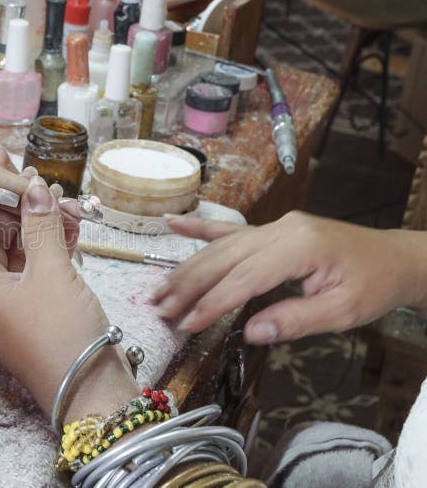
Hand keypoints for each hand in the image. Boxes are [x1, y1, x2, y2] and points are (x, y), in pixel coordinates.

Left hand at [0, 176, 138, 422]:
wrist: (92, 390)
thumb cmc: (63, 336)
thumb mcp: (52, 271)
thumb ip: (41, 223)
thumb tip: (34, 186)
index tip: (20, 173)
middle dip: (25, 210)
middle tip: (52, 189)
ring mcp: (9, 302)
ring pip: (19, 250)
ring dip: (43, 227)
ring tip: (71, 208)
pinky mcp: (32, 308)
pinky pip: (35, 268)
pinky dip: (52, 248)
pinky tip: (73, 229)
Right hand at [153, 211, 426, 343]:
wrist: (396, 258)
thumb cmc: (373, 286)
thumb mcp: (343, 312)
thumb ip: (296, 320)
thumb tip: (250, 333)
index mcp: (300, 247)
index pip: (244, 278)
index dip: (213, 302)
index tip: (186, 323)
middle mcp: (281, 230)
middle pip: (224, 258)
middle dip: (189, 286)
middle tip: (160, 309)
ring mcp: (275, 226)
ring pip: (221, 246)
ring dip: (188, 268)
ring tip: (160, 289)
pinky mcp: (273, 230)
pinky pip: (230, 229)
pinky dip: (200, 228)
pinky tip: (172, 223)